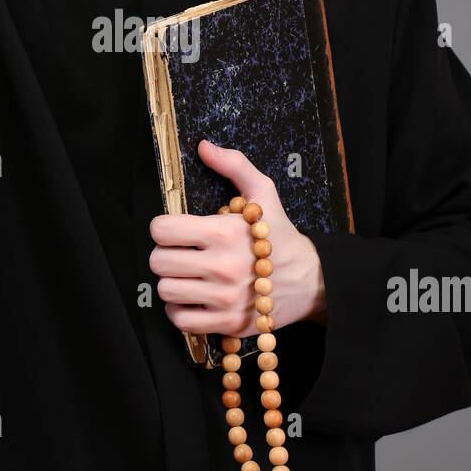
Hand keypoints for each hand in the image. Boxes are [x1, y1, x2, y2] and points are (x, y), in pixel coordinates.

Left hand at [149, 138, 326, 340]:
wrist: (312, 280)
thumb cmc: (282, 235)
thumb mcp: (264, 192)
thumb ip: (233, 165)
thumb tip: (202, 146)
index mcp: (224, 232)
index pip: (162, 230)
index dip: (165, 227)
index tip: (177, 230)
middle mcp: (221, 266)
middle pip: (158, 261)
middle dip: (166, 254)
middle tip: (182, 252)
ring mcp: (223, 298)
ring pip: (165, 290)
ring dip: (172, 282)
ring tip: (188, 275)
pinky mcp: (226, 324)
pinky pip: (180, 320)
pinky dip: (180, 310)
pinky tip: (193, 297)